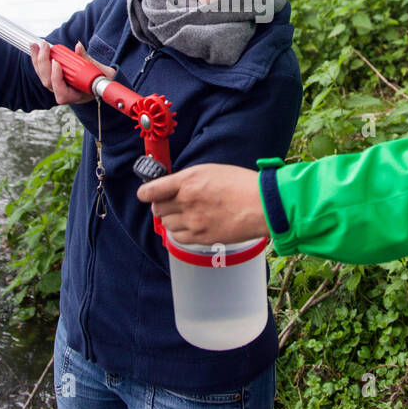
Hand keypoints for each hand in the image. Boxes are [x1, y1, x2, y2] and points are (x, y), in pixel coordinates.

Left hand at [29, 40, 111, 105]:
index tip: (57, 63)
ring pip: (42, 76)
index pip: (61, 91)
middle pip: (47, 81)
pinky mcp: (51, 79)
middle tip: (46, 47)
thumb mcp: (98, 70)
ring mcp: (55, 87)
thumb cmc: (97, 79)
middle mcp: (61, 93)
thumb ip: (87, 59)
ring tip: (35, 45)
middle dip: (44, 63)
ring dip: (37, 59)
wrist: (95, 83)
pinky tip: (35, 48)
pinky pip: (41, 71)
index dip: (56, 78)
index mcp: (74, 96)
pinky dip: (37, 59)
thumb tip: (78, 46)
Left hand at [137, 164, 267, 244]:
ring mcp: (193, 222)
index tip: (146, 194)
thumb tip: (171, 187)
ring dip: (172, 219)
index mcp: (188, 181)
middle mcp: (186, 201)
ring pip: (167, 224)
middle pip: (158, 208)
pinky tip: (192, 225)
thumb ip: (187, 179)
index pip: (152, 190)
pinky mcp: (201, 238)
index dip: (146, 193)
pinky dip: (180, 232)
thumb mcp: (211, 171)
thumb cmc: (241, 184)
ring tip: (186, 214)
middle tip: (172, 203)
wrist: (262, 205)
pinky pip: (178, 238)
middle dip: (162, 205)